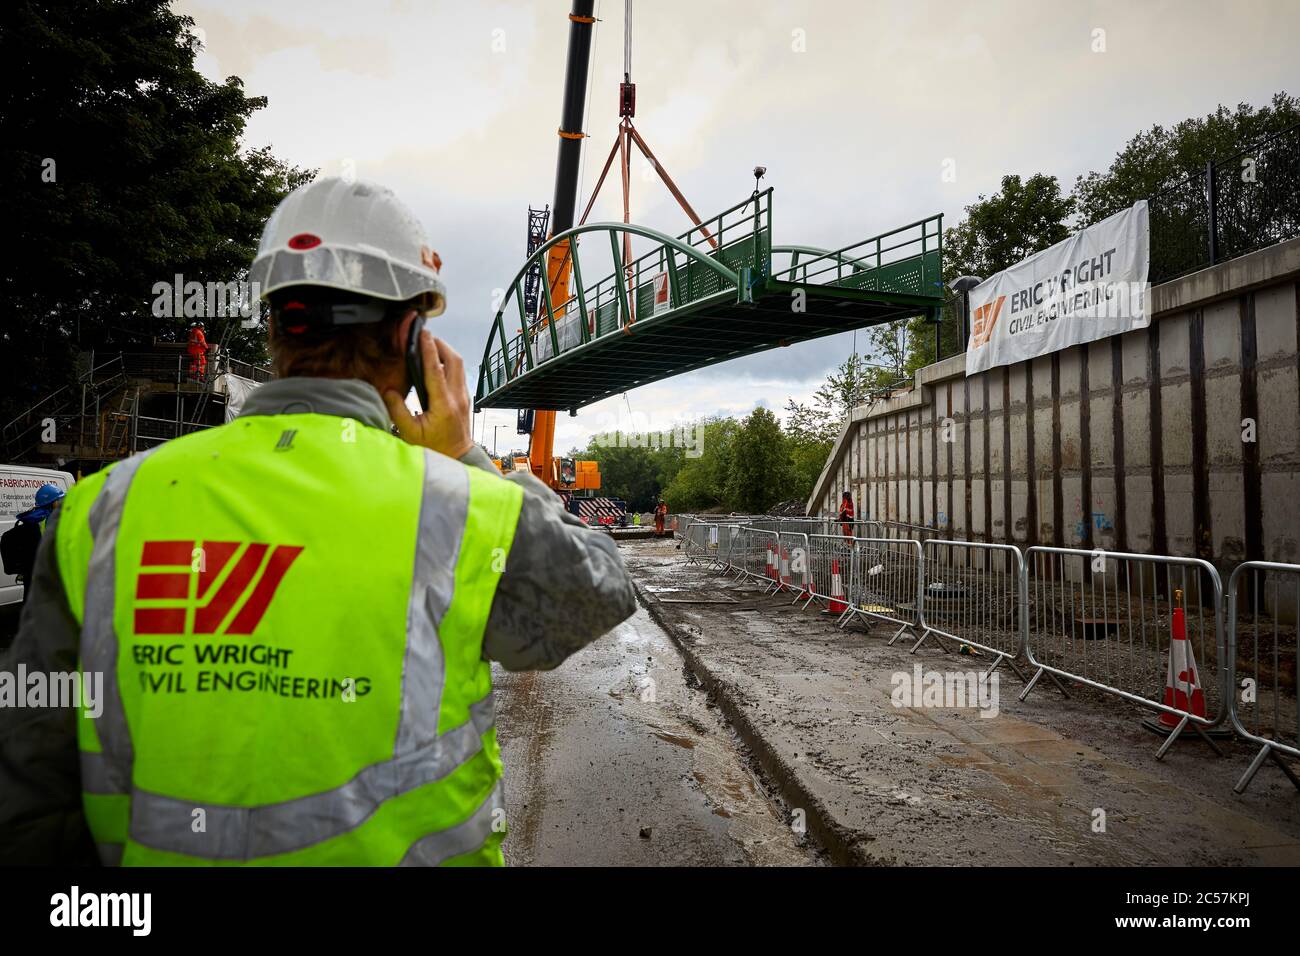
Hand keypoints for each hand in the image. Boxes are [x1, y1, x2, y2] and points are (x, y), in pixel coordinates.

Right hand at [383, 331, 474, 459]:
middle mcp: (457, 397)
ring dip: (446, 351)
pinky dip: (449, 362)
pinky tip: (437, 361)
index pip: (436, 370)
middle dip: (440, 344)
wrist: (457, 457)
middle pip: (454, 360)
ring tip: (429, 345)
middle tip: (424, 337)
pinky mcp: (465, 397)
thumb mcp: (410, 433)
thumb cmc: (433, 448)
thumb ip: (398, 411)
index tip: (422, 333)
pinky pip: (459, 372)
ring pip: (459, 365)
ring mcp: (464, 396)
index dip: (428, 350)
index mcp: (443, 405)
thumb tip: (389, 390)